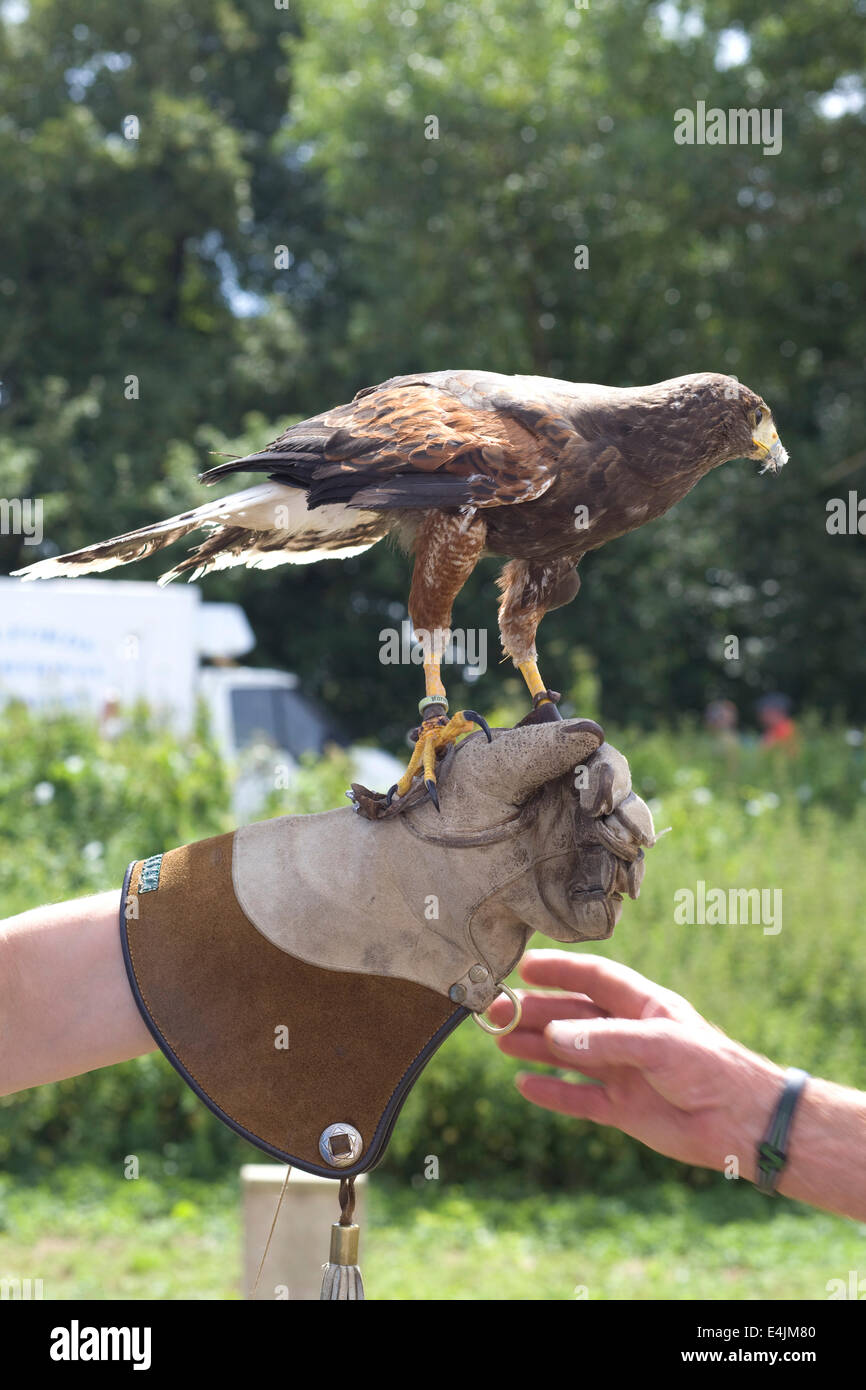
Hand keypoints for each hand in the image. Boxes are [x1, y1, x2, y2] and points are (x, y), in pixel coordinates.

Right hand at [489, 949, 785, 1181]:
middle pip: (573, 1016)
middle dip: (536, 1011)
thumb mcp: (657, 1043)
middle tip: (497, 1009)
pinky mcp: (623, 1108)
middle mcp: (628, 1034)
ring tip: (500, 1040)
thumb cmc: (710, 1067)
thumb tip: (554, 1036)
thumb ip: (604, 1039)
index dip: (560, 970)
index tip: (524, 966)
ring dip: (536, 1047)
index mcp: (643, 1006)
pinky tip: (525, 1084)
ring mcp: (624, 1071)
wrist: (741, 1122)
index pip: (594, 979)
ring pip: (569, 1055)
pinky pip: (578, 1097)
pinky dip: (552, 1092)